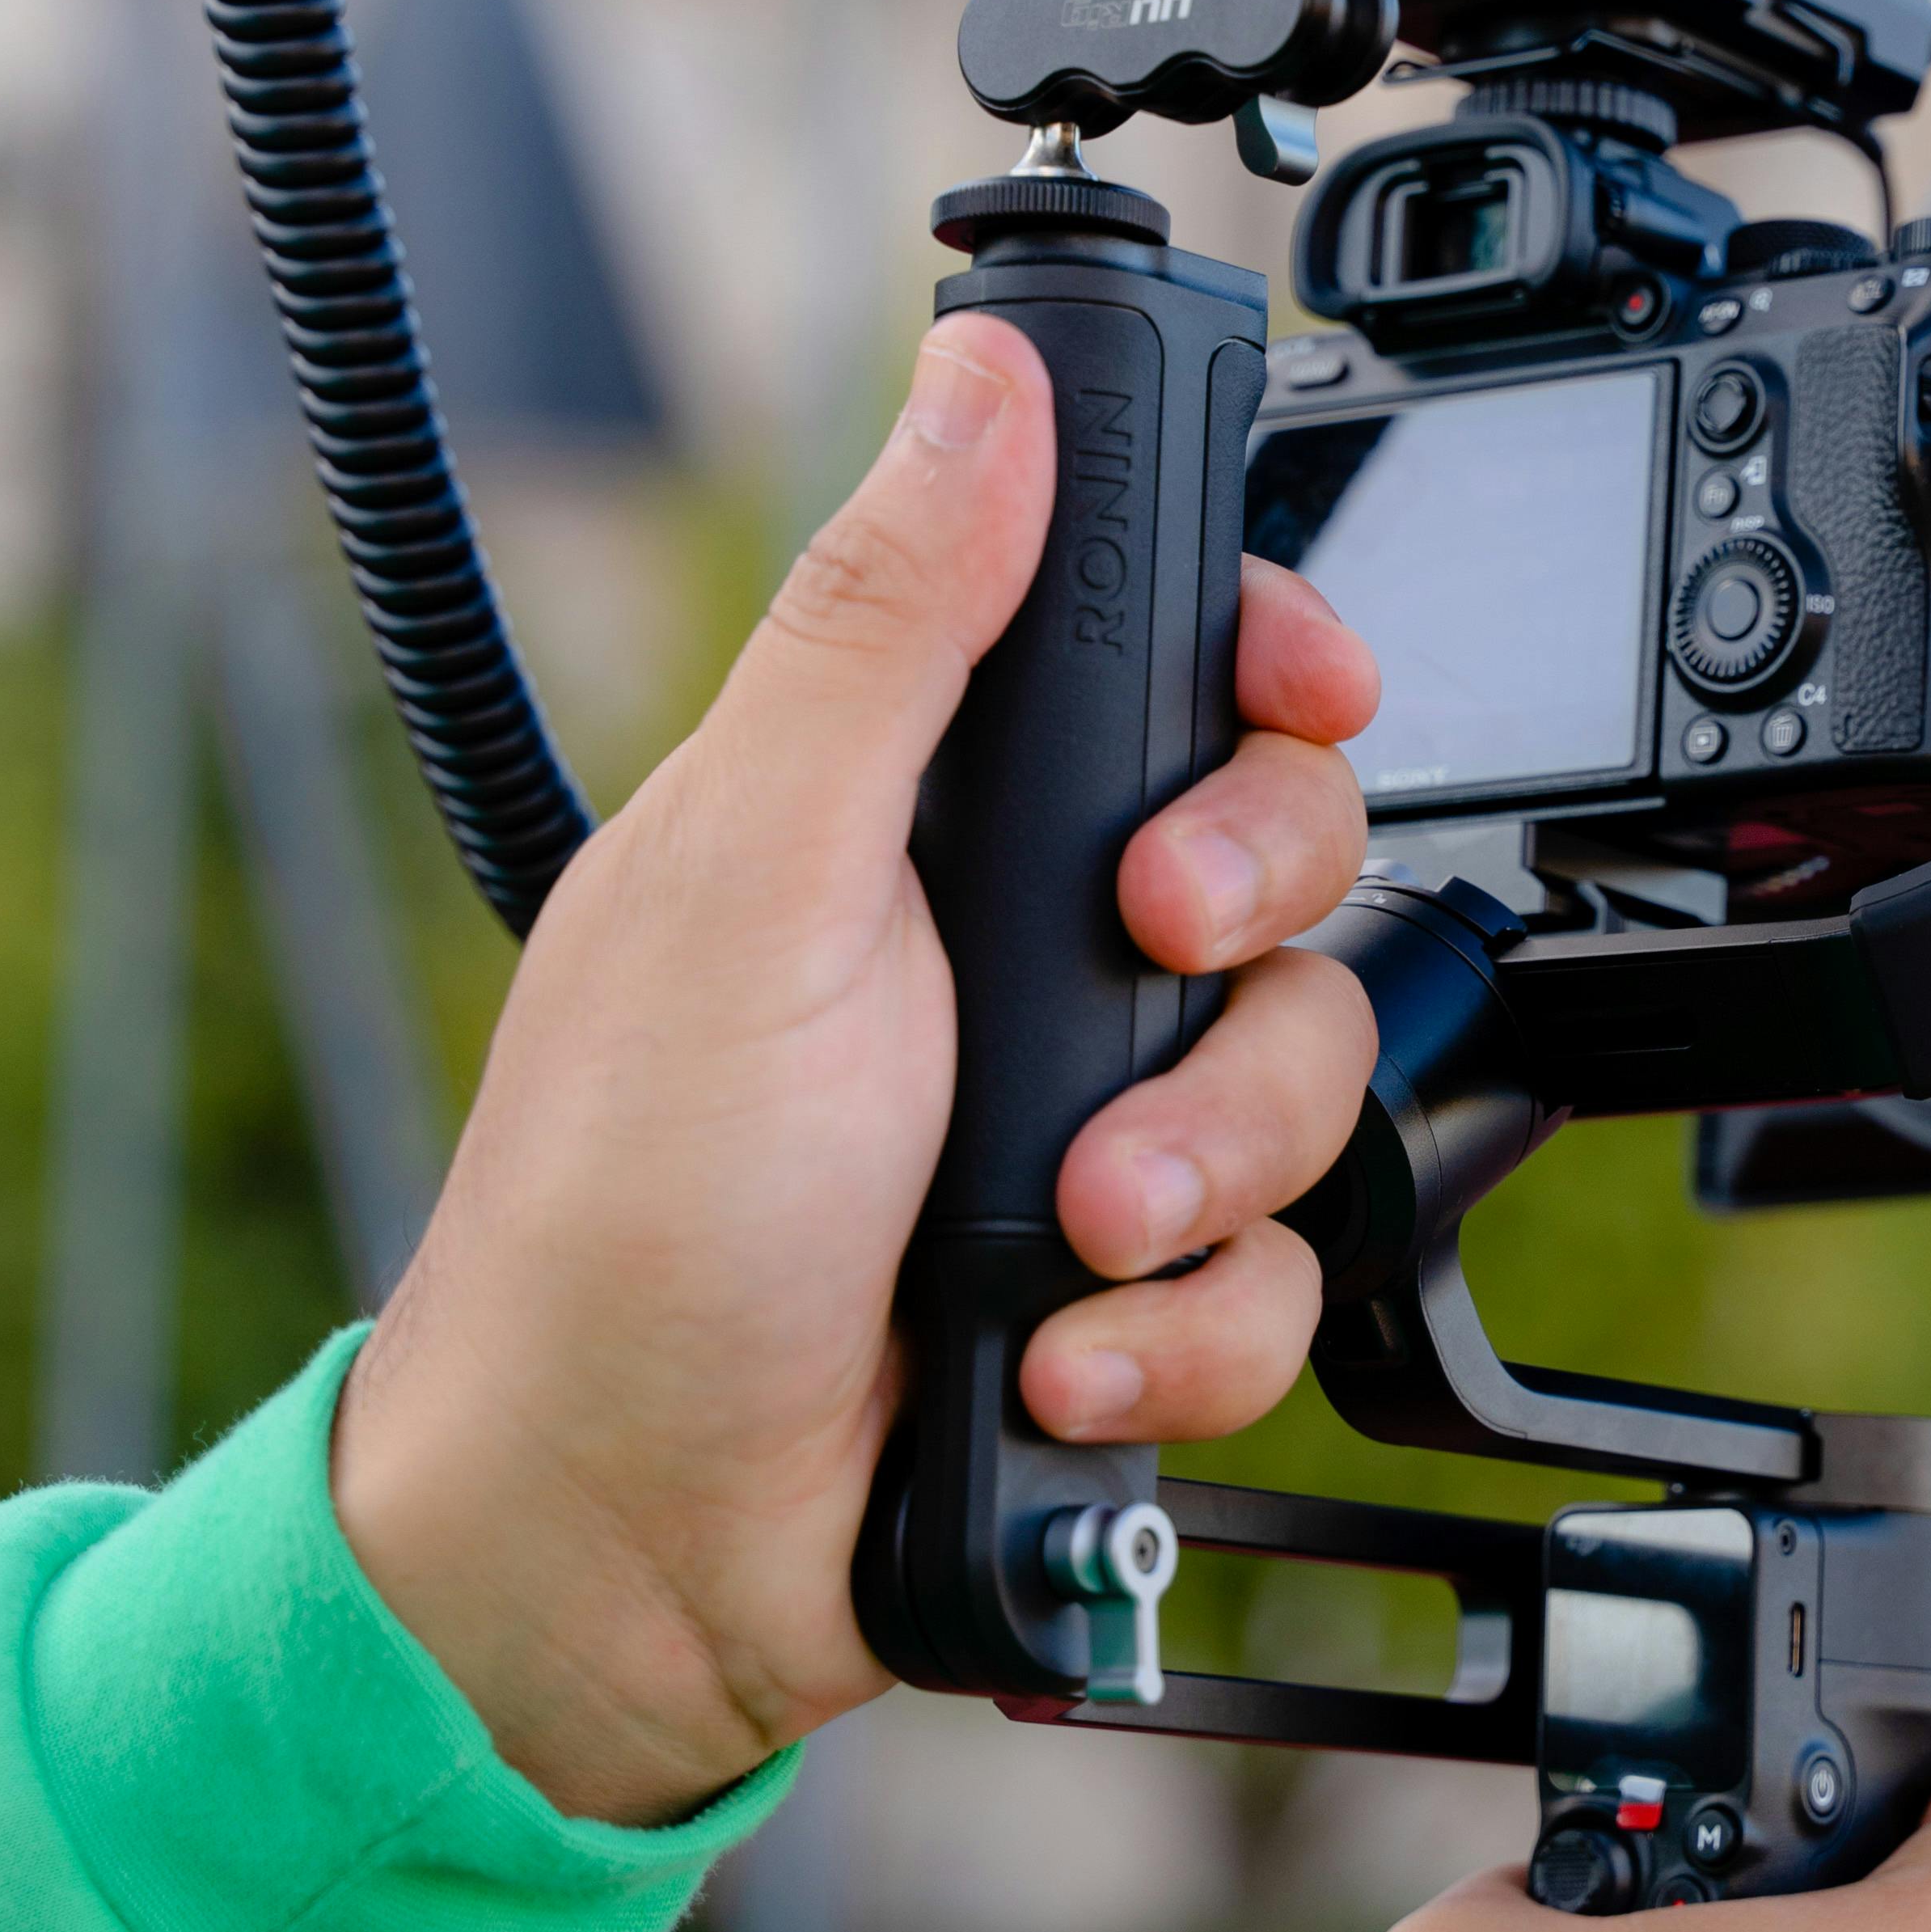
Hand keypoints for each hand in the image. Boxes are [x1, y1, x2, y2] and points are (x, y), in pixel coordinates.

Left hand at [333, 319, 1379, 1828]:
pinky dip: (1182, 1334)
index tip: (1299, 693)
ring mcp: (1084, 1127)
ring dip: (1203, 1167)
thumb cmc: (623, 1213)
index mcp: (920, 812)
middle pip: (1287, 854)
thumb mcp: (758, 875)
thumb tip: (973, 380)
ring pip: (1308, 1078)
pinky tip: (1057, 1355)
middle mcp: (1017, 956)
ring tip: (1063, 1237)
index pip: (1166, 666)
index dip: (1267, 665)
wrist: (622, 1551)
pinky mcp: (1134, 1293)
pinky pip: (1281, 1278)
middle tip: (1139, 964)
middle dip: (1241, 928)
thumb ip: (890, 624)